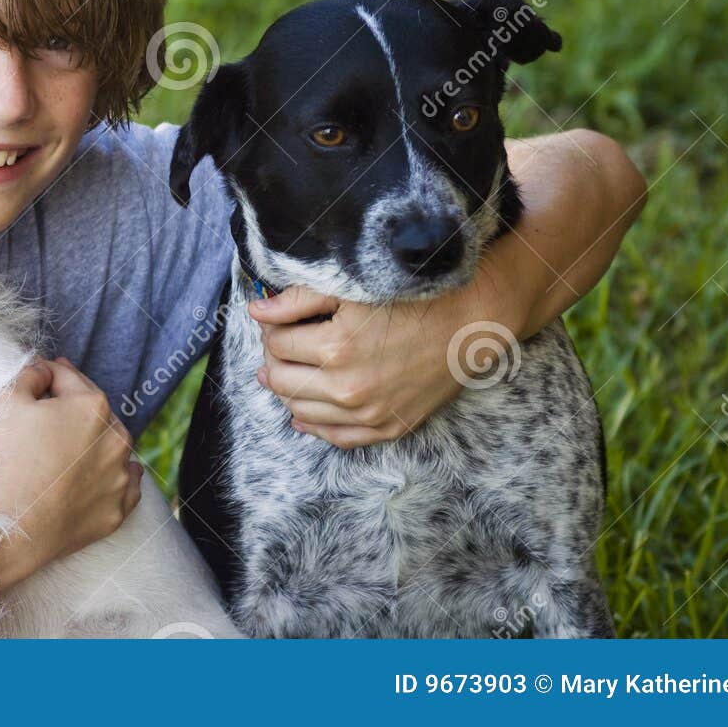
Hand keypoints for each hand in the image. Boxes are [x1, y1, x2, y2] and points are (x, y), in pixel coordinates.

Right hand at [0, 358, 142, 594]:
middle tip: (46, 417)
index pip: (67, 378)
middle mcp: (117, 437)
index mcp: (93, 405)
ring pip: (111, 446)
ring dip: (94, 441)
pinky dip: (114, 477)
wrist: (11, 530)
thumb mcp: (7, 402)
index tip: (37, 379)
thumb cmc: (8, 463)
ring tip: (68, 449)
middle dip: (72, 409)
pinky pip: (125, 485)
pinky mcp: (119, 510)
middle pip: (93, 411)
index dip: (47, 375)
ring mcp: (121, 476)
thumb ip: (29, 373)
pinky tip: (98, 476)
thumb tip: (44, 369)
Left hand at [248, 280, 524, 448]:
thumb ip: (297, 299)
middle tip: (279, 342)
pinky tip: (305, 411)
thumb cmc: (412, 297)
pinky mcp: (387, 428)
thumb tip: (257, 312)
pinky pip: (336, 438)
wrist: (470, 322)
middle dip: (272, 359)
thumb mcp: (351, 289)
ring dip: (288, 389)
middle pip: (280, 380)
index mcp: (335, 348)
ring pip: (300, 410)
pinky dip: (314, 425)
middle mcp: (348, 388)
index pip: (275, 343)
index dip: (270, 328)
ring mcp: (368, 414)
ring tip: (288, 370)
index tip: (276, 318)